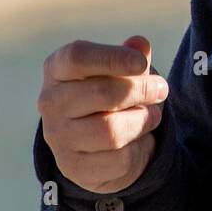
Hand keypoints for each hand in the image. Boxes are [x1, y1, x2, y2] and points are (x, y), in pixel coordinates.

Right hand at [38, 35, 168, 193]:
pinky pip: (119, 158)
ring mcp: (58, 137)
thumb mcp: (121, 70)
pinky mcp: (73, 167)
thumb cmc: (110, 94)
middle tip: (161, 89)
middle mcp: (50, 102)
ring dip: (143, 120)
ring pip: (112, 130)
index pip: (78, 56)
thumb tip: (140, 44)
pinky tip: (137, 140)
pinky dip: (138, 148)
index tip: (141, 62)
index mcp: (57, 69)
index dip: (113, 57)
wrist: (98, 142)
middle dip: (142, 90)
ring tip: (151, 114)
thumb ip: (132, 56)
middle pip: (103, 92)